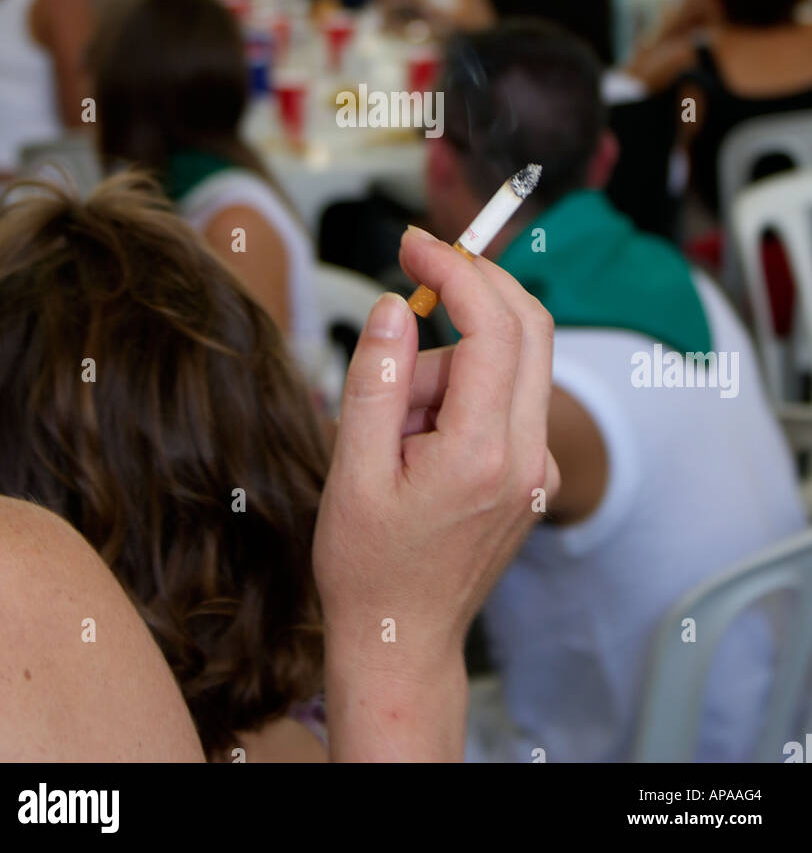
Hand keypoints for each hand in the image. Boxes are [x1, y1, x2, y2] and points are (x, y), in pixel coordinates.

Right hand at [314, 227, 557, 759]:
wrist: (402, 641)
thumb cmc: (369, 568)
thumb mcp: (350, 470)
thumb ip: (376, 381)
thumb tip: (398, 307)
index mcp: (483, 453)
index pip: (493, 327)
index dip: (455, 271)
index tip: (413, 245)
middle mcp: (527, 455)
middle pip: (529, 326)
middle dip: (472, 286)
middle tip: (416, 270)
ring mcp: (536, 466)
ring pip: (514, 360)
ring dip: (451, 357)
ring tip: (389, 426)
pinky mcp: (530, 472)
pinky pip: (505, 397)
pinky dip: (461, 389)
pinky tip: (414, 439)